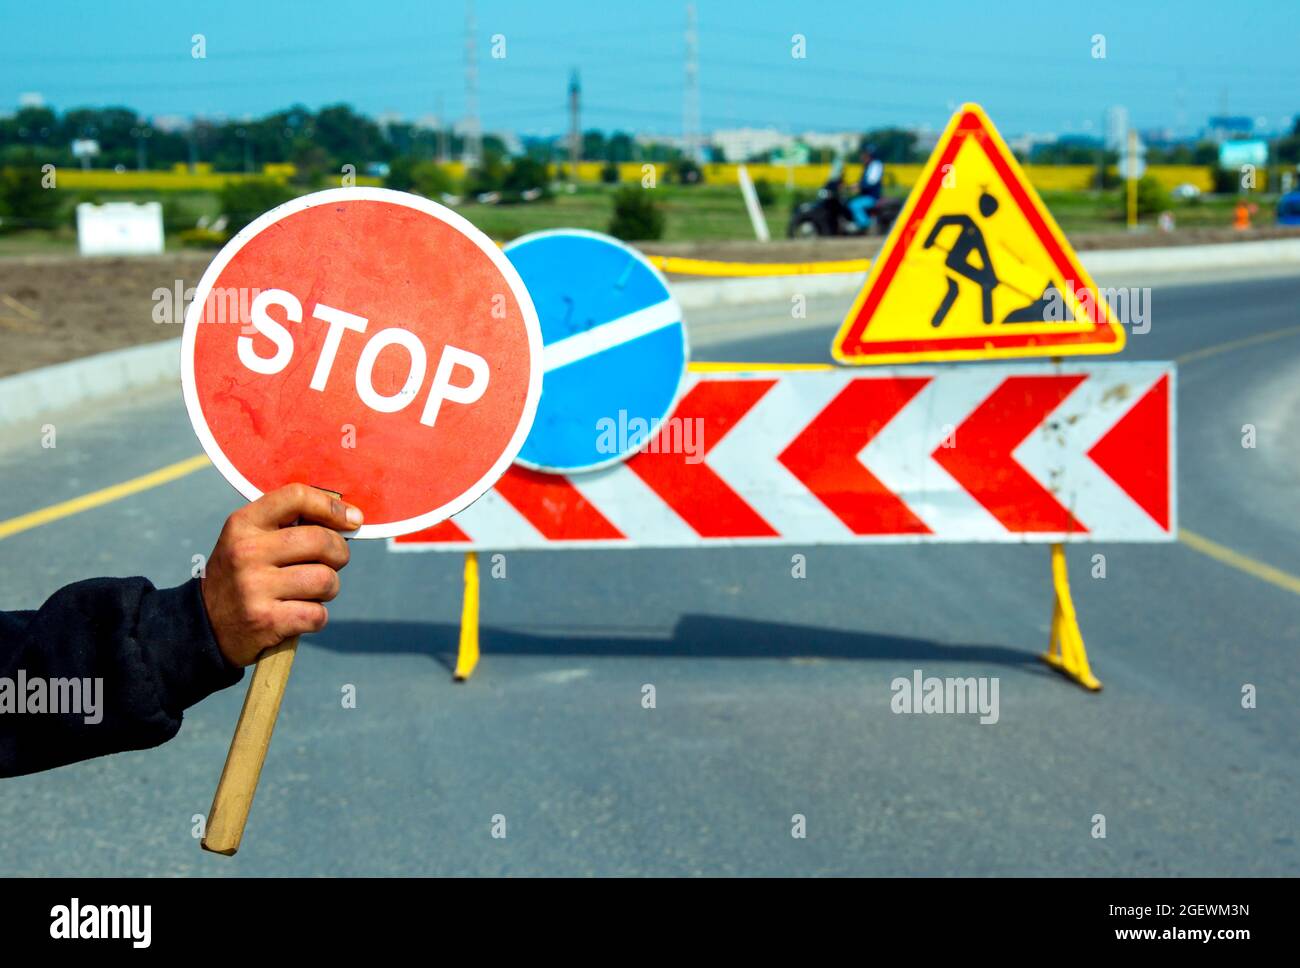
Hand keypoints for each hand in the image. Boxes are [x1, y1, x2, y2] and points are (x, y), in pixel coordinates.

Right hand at [200, 484, 361, 666]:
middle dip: (339, 554)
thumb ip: (291, 525)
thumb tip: (351, 518)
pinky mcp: (265, 620)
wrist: (203, 626)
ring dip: (329, 589)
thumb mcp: (251, 540)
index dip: (332, 507)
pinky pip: (317, 614)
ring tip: (310, 592)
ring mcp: (253, 587)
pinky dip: (317, 617)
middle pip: (321, 541)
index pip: (296, 496)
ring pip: (326, 579)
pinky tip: (299, 615)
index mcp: (243, 524)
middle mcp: (246, 552)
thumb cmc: (244, 576)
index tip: (353, 520)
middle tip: (331, 564)